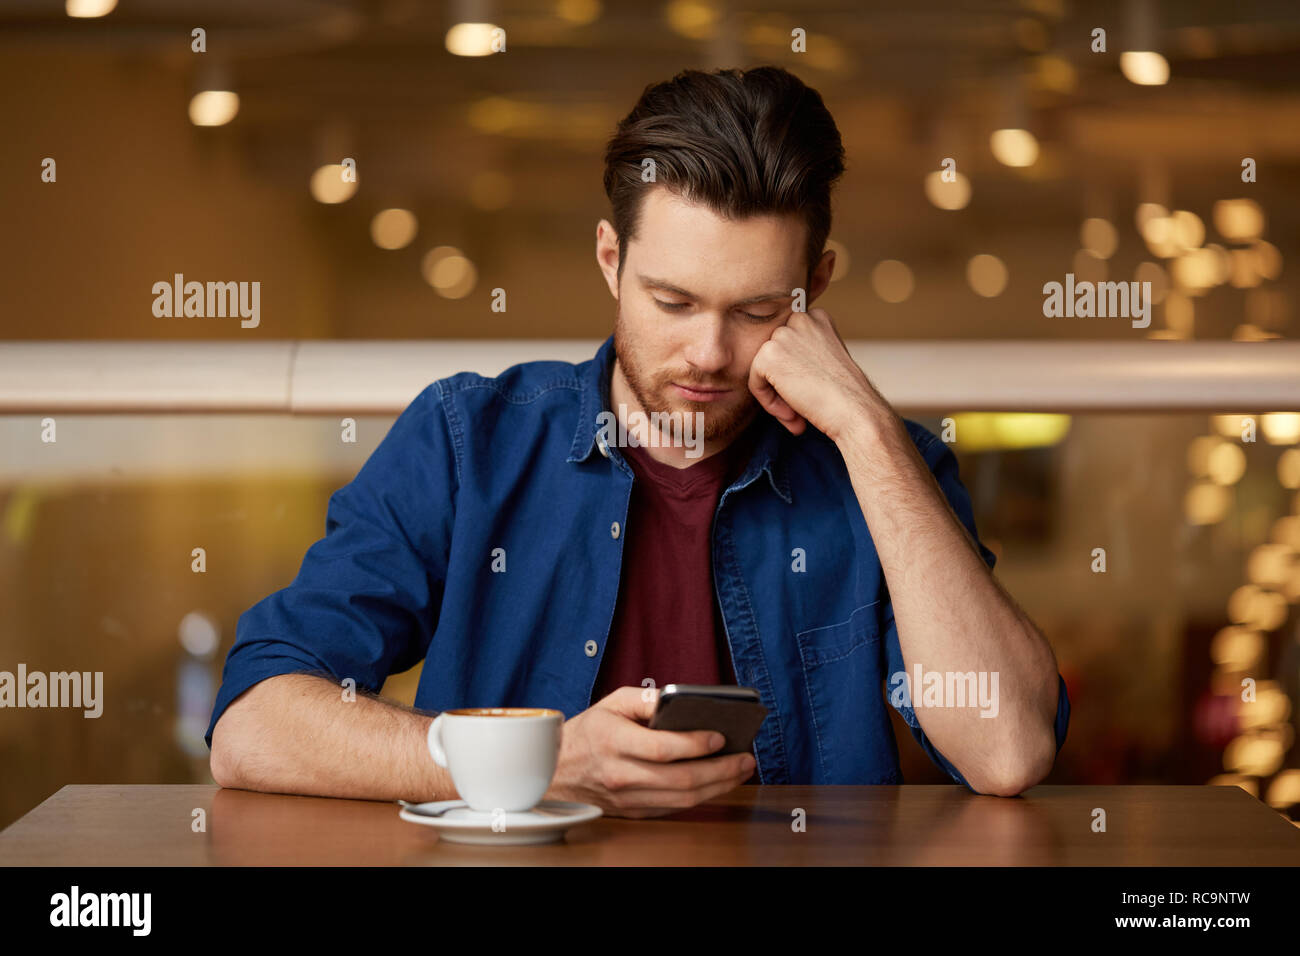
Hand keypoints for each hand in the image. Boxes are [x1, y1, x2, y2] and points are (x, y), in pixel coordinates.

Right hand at [543, 687, 756, 818]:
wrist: (556, 770)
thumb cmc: (589, 731)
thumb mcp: (612, 702)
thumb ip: (646, 698)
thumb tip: (680, 700)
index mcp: (613, 742)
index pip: (662, 749)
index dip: (695, 744)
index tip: (720, 737)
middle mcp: (620, 775)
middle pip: (680, 780)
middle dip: (721, 770)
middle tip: (746, 758)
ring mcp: (627, 798)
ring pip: (682, 799)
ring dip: (718, 787)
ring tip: (740, 771)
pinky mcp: (633, 812)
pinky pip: (674, 808)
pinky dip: (701, 797)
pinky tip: (718, 782)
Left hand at [747, 307, 882, 440]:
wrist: (855, 410)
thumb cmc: (845, 394)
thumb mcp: (827, 360)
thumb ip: (804, 354)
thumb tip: (780, 365)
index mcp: (816, 317)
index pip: (787, 344)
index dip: (794, 373)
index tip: (809, 392)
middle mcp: (800, 318)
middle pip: (773, 355)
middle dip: (782, 384)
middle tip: (799, 408)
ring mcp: (783, 334)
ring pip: (762, 369)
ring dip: (776, 395)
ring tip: (796, 413)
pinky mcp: (769, 353)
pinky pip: (754, 382)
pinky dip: (767, 402)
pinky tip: (791, 412)